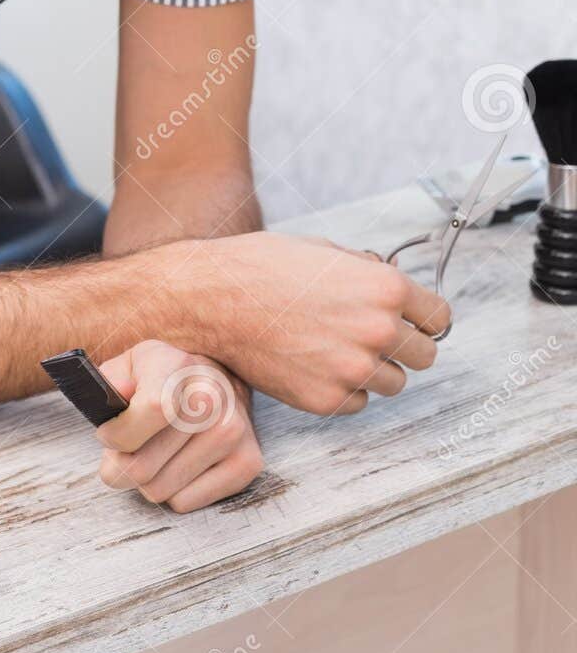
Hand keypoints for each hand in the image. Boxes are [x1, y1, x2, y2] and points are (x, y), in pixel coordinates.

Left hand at [95, 340, 262, 514]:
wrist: (214, 380)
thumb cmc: (160, 379)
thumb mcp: (128, 368)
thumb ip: (110, 382)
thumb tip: (119, 395)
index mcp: (177, 366)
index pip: (150, 410)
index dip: (117, 434)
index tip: (109, 435)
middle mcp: (212, 398)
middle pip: (143, 466)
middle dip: (123, 464)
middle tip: (129, 448)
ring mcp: (232, 432)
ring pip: (159, 490)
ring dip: (148, 478)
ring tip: (157, 452)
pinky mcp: (247, 463)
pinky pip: (184, 502)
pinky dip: (174, 490)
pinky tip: (181, 462)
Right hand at [163, 232, 449, 416]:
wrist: (213, 300)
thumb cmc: (264, 268)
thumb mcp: (326, 250)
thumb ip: (368, 273)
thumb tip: (394, 293)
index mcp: (385, 288)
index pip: (440, 317)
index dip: (422, 317)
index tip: (409, 320)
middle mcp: (378, 331)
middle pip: (425, 355)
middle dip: (403, 345)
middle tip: (370, 336)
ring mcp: (354, 370)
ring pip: (394, 383)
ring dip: (373, 370)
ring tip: (335, 349)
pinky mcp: (327, 399)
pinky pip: (358, 402)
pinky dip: (343, 389)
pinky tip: (314, 364)